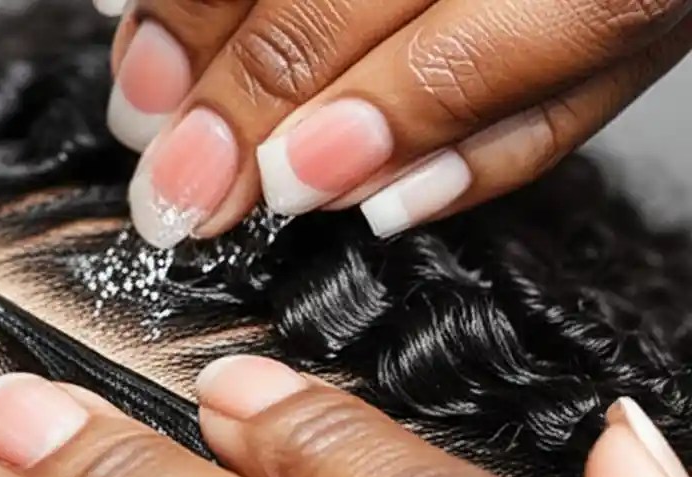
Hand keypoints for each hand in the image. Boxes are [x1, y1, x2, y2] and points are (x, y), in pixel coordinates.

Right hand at [96, 0, 691, 246]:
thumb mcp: (603, 65)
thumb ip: (496, 139)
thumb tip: (362, 198)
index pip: (457, 64)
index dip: (351, 131)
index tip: (275, 189)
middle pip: (334, 2)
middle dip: (240, 99)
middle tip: (180, 182)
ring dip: (185, 18)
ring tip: (143, 93)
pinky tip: (132, 3)